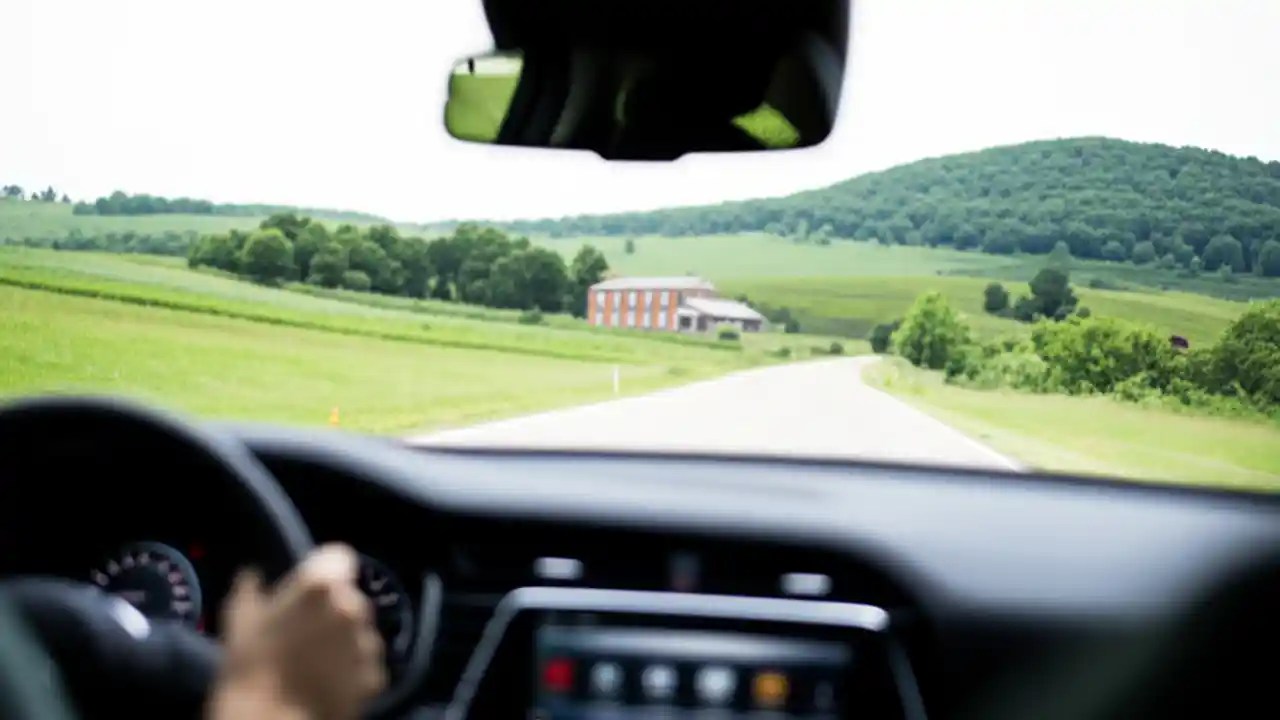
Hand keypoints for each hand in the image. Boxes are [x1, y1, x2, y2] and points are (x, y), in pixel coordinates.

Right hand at [207, 544, 385, 719]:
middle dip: (333, 609)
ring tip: (314, 662)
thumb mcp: (239, 620)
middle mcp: (352, 607)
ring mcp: (368, 642)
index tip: (313, 585)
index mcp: (320, 586)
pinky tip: (326, 682)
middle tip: (306, 631)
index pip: (339, 557)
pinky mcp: (376, 673)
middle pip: (350, 596)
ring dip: (344, 640)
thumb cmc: (250, 667)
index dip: (326, 569)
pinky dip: (352, 670)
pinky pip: (366, 663)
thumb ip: (250, 588)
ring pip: (360, 630)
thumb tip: (252, 575)